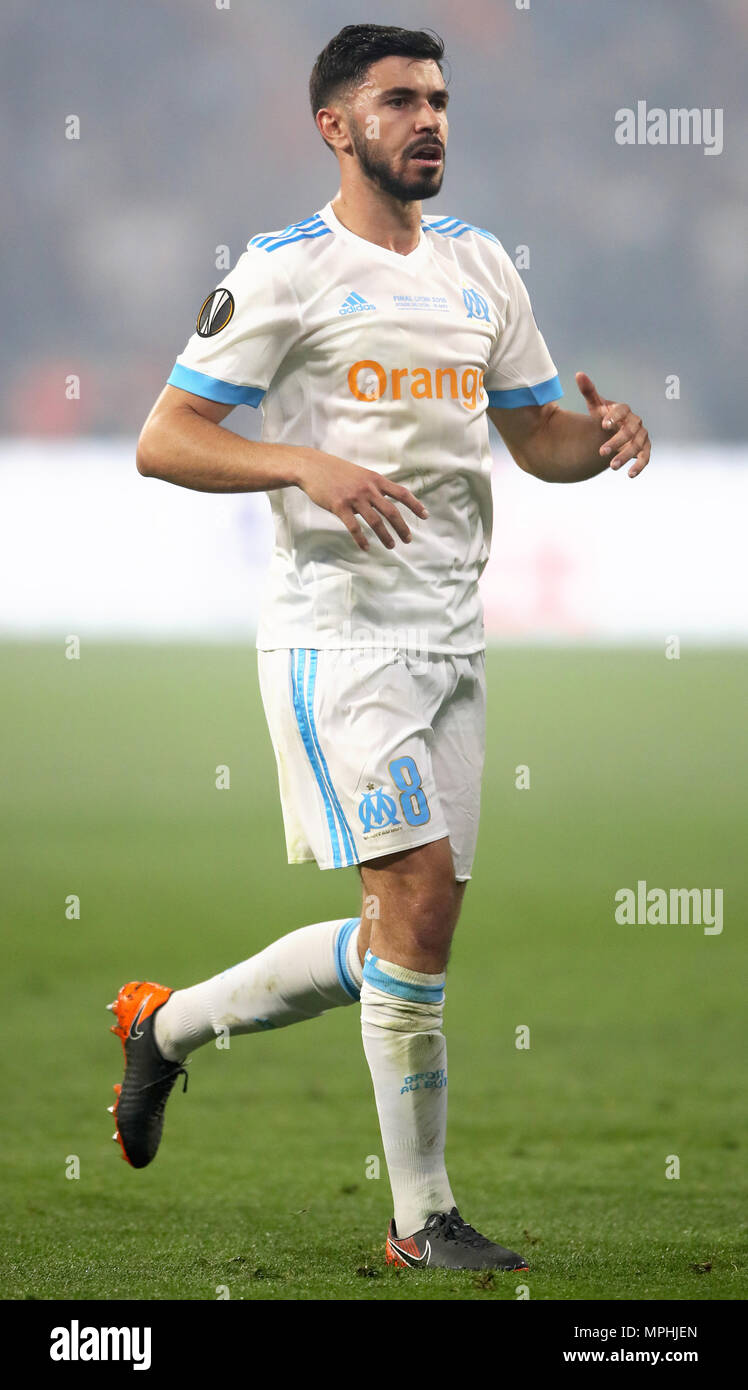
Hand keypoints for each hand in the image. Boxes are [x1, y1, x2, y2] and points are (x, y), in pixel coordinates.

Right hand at [295, 449, 428, 551]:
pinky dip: (361, 539)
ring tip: (391, 545)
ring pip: (376, 521)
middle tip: (408, 539)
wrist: (312, 467)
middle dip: (402, 527)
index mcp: (375, 480)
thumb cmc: (336, 471)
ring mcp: (354, 498)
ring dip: (385, 536)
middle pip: (392, 511)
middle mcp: (368, 489)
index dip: (415, 505)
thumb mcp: (360, 474)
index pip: (402, 493)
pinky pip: (354, 527)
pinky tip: (365, 547)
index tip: (425, 516)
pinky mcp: (340, 507)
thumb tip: (383, 500)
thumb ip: (372, 486)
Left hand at [575, 372, 650, 477]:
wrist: (613, 433)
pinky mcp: (644, 449)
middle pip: (629, 431)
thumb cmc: (603, 418)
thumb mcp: (596, 406)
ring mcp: (641, 436)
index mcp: (624, 410)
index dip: (614, 417)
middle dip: (616, 441)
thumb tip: (579, 374)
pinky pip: (645, 457)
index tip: (603, 425)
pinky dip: (639, 466)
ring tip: (611, 466)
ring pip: (636, 446)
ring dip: (625, 456)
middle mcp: (635, 422)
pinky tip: (630, 475)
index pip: (622, 410)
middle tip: (601, 452)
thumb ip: (589, 392)